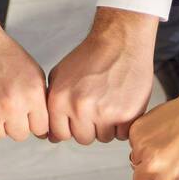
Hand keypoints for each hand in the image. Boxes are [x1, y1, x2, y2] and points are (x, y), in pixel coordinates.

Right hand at [0, 10, 47, 139]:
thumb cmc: (2, 54)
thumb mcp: (33, 73)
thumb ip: (41, 100)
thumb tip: (46, 129)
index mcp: (32, 94)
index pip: (41, 128)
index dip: (35, 122)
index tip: (28, 114)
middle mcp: (13, 104)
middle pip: (20, 134)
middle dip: (16, 123)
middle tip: (7, 105)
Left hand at [46, 7, 156, 144]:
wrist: (120, 41)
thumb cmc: (90, 57)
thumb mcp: (60, 75)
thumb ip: (52, 105)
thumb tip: (52, 137)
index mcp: (59, 101)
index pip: (61, 134)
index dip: (71, 126)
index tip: (79, 114)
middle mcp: (79, 109)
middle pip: (83, 138)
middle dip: (90, 126)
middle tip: (98, 106)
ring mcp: (104, 113)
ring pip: (104, 138)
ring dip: (108, 126)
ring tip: (110, 102)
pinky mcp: (126, 114)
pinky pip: (123, 135)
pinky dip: (124, 124)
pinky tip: (122, 104)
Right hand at [129, 43, 178, 179]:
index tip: (173, 179)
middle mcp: (152, 165)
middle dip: (151, 176)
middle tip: (172, 161)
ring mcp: (142, 146)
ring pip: (134, 163)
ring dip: (147, 158)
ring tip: (169, 146)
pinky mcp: (137, 130)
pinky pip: (134, 144)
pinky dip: (144, 142)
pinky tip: (163, 135)